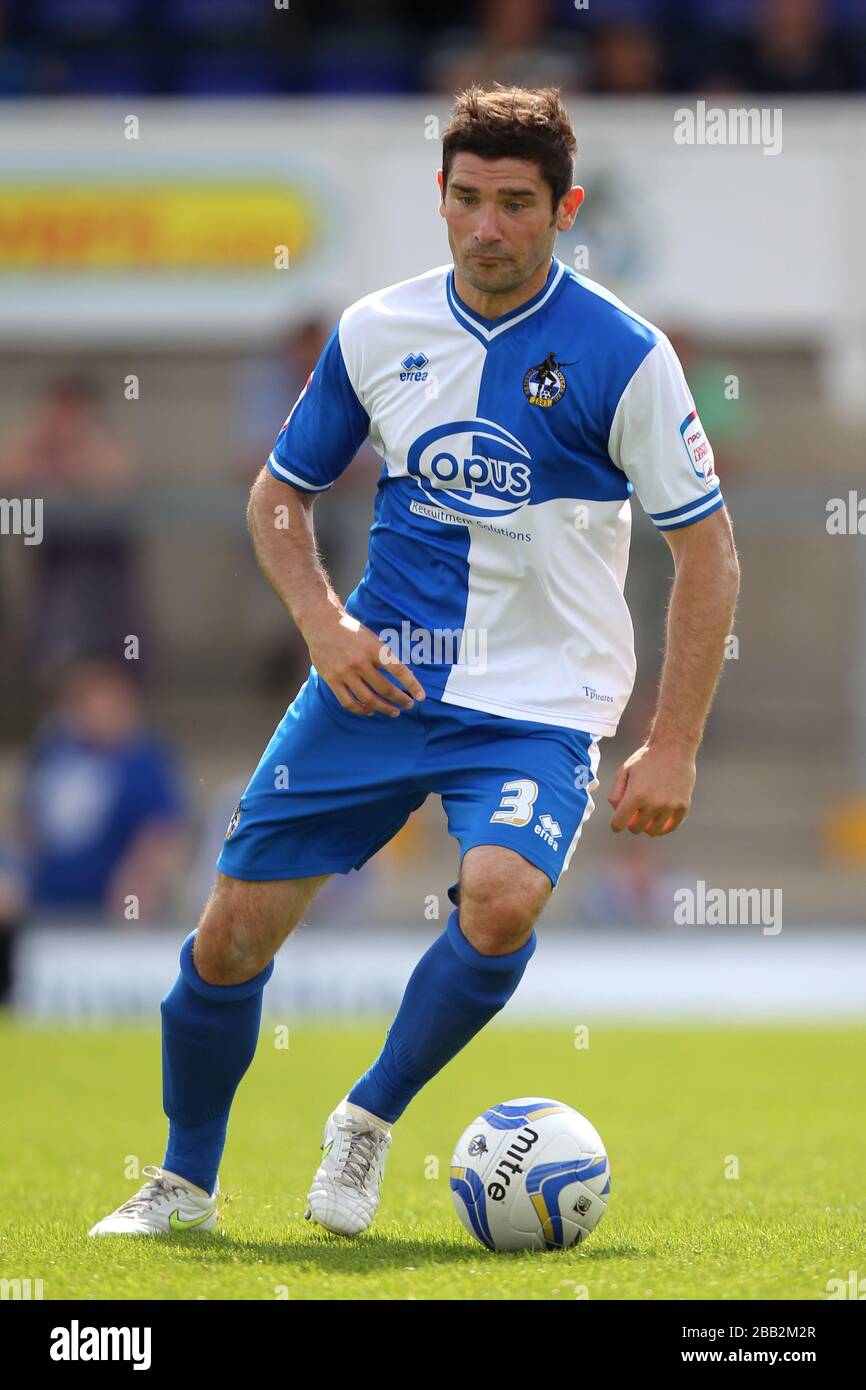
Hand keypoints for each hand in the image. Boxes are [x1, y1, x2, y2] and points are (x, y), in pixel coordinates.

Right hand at [307, 610, 425, 715]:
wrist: (321, 623)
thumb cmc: (351, 630)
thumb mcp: (372, 638)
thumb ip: (385, 656)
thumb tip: (405, 676)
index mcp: (373, 648)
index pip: (398, 670)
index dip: (412, 685)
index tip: (421, 696)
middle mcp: (359, 662)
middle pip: (385, 688)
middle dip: (400, 700)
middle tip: (409, 705)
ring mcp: (344, 672)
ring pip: (368, 699)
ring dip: (384, 708)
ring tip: (394, 712)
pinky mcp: (331, 680)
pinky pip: (348, 702)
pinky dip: (361, 710)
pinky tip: (370, 711)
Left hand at [608, 741, 695, 835]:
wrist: (673, 747)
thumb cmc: (645, 759)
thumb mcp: (624, 771)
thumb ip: (615, 794)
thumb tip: (617, 813)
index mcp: (636, 795)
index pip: (619, 824)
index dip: (616, 824)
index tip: (617, 822)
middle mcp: (653, 804)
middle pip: (636, 829)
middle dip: (631, 822)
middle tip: (634, 812)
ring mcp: (670, 806)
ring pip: (653, 831)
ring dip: (647, 825)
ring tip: (646, 814)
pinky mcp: (683, 806)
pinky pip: (670, 827)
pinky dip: (663, 827)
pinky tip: (658, 818)